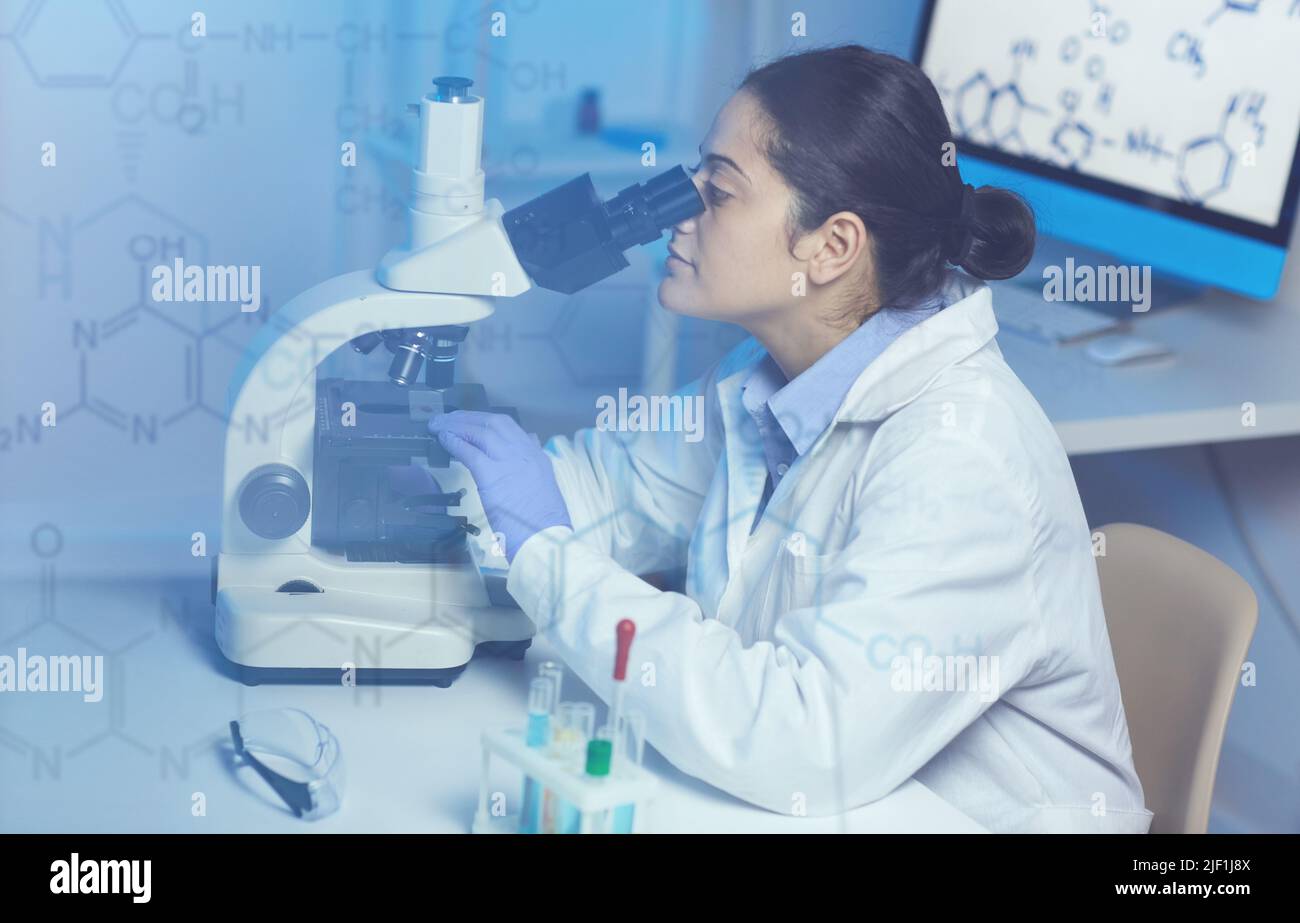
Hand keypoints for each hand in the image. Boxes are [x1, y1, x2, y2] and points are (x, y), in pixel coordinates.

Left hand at [427, 410, 571, 562]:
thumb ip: (531, 466)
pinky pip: (469, 452)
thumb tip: (529, 446)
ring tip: (439, 426)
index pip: (509, 427)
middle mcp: (524, 453)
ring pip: (480, 431)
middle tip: (448, 419)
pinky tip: (443, 440)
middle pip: (493, 422)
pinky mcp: (493, 475)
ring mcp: (509, 461)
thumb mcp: (543, 486)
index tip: (469, 421)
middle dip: (468, 417)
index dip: (485, 420)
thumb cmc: (543, 522)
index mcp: (536, 456)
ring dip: (456, 425)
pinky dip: (454, 442)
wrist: (545, 537)